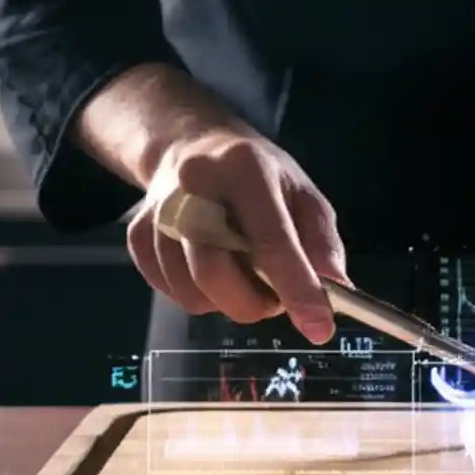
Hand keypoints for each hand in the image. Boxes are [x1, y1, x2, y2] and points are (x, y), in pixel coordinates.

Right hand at [129, 129, 348, 343]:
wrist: (189, 146)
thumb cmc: (255, 175)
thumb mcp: (301, 191)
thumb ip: (321, 238)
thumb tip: (336, 286)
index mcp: (244, 170)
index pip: (270, 239)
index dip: (296, 288)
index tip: (318, 327)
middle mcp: (192, 188)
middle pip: (216, 273)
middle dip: (256, 304)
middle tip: (276, 297)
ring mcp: (158, 214)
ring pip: (194, 293)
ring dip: (230, 302)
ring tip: (245, 274)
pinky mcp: (138, 238)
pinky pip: (173, 295)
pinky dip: (202, 298)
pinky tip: (216, 269)